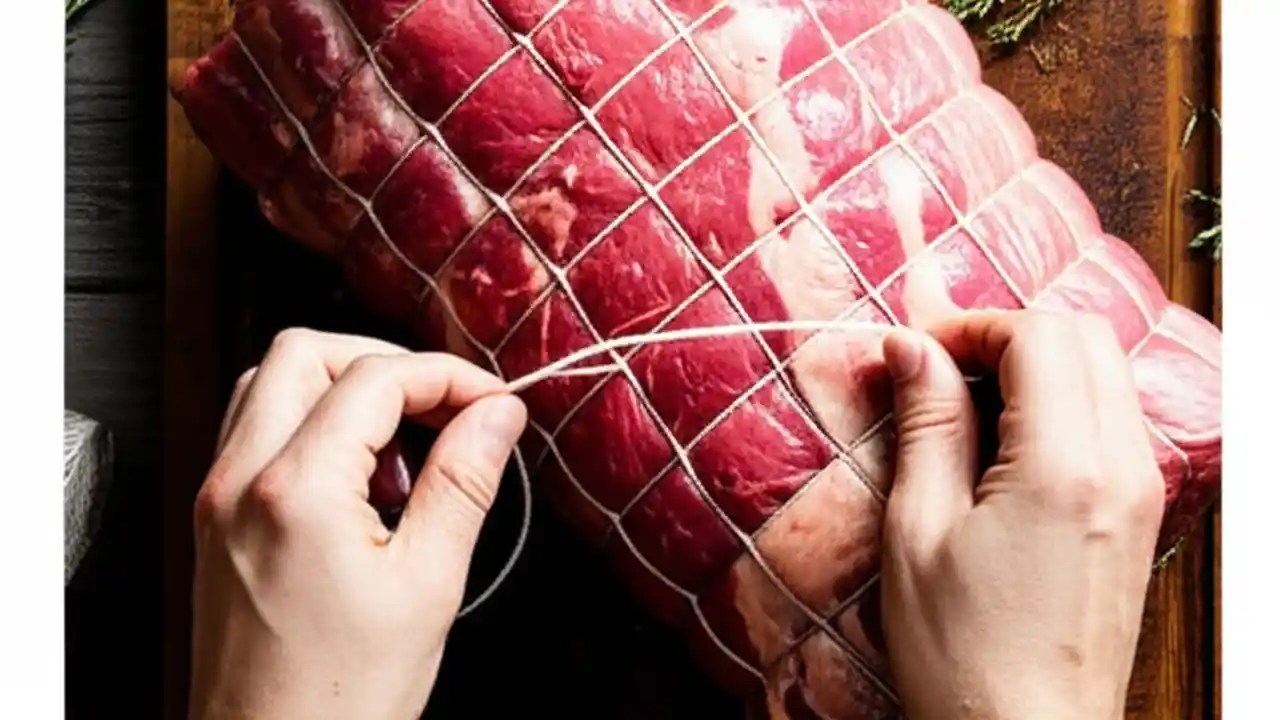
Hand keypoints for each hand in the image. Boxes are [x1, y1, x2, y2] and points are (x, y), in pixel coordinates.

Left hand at [188, 329, 526, 719]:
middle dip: (385, 364)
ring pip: (271, 383)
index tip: (490, 403)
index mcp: (296, 491)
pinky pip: (257, 432)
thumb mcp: (428, 584)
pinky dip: (312, 425)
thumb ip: (463, 483)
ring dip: (343, 389)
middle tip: (443, 407)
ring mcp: (218, 499)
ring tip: (401, 449)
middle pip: (305, 353)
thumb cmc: (339, 698)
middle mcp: (240, 481)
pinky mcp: (215, 521)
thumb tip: (495, 417)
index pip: (374, 378)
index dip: (446, 376)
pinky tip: (360, 481)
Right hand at [878, 311, 1164, 719]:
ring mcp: (1142, 492)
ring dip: (1035, 366)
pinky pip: (1111, 421)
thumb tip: (910, 347)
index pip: (1038, 336)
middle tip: (940, 370)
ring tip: (964, 409)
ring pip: (1104, 374)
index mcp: (1065, 467)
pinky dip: (1059, 405)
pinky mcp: (1139, 516)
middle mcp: (1123, 468)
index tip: (917, 353)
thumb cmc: (962, 654)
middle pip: (1084, 338)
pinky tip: (1001, 448)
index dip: (970, 326)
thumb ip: (926, 425)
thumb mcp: (917, 531)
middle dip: (1007, 334)